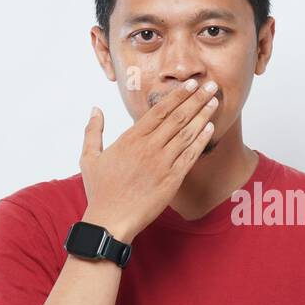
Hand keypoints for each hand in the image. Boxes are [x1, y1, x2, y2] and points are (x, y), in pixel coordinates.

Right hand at [78, 78, 219, 242]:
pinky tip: (210, 129)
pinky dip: (201, 141)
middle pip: (178, 117)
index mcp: (131, 139)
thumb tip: (95, 109)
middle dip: (196, 99)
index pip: (159, 110)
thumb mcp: (89, 158)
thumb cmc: (100, 191)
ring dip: (203, 116)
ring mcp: (162, 164)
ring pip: (187, 134)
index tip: (190, 84)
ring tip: (215, 102)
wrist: (110, 221)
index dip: (177, 95)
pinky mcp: (172, 180)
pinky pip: (190, 157)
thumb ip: (93, 131)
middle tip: (211, 86)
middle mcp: (149, 148)